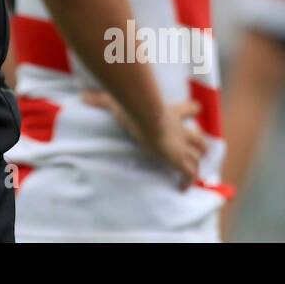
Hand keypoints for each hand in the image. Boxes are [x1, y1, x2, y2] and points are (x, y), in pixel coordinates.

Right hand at [81, 89, 206, 190]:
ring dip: (196, 164)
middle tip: (201, 147)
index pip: (189, 108)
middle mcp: (181, 130)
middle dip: (201, 143)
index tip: (196, 108)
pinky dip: (187, 181)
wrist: (147, 116)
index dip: (192, 109)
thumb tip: (83, 95)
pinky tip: (182, 187)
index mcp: (172, 113)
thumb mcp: (119, 100)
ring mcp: (181, 146)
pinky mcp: (179, 160)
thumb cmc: (135, 106)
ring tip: (193, 171)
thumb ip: (102, 98)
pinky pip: (188, 174)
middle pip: (199, 137)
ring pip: (197, 157)